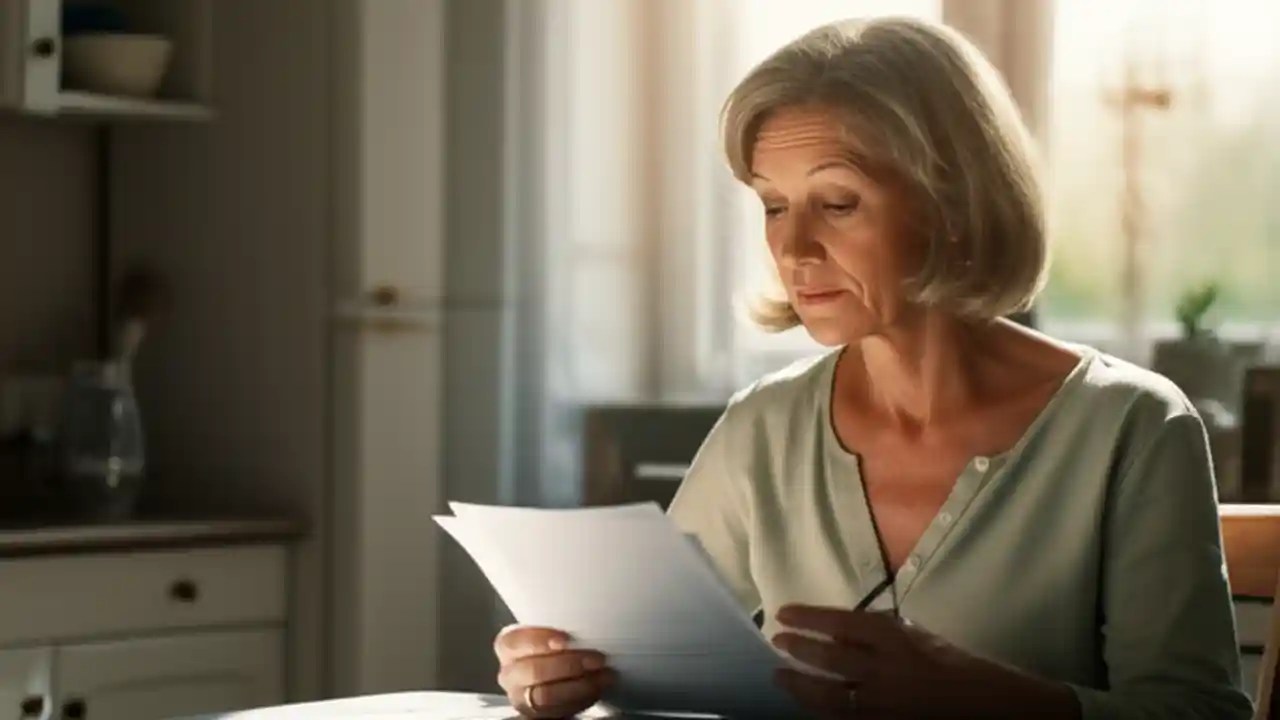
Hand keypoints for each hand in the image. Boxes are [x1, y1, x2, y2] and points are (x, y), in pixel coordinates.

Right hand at [494, 625, 616, 717]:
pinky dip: (580, 700)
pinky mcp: (534, 715)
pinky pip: (556, 712)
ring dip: (580, 686)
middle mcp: (509, 673)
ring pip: (546, 696)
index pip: (516, 642)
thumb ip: (561, 633)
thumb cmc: (555, 650)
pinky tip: (596, 689)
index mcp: (508, 646)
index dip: (540, 641)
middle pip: (534, 671)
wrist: (557, 677)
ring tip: (604, 676)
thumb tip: (585, 630)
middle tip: (597, 659)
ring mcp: (520, 698)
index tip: (566, 640)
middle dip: (569, 664)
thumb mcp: (554, 635)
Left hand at [772, 606, 1076, 719]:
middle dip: (798, 650)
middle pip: (829, 659)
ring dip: (801, 687)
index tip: (784, 613)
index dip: (809, 618)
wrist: (999, 710)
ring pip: (830, 698)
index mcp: (898, 641)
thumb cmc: (965, 670)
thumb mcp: (924, 640)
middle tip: (778, 642)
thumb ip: (884, 634)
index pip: (842, 623)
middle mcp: (886, 672)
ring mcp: (884, 707)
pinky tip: (810, 710)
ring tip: (782, 677)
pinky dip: (824, 715)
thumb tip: (841, 631)